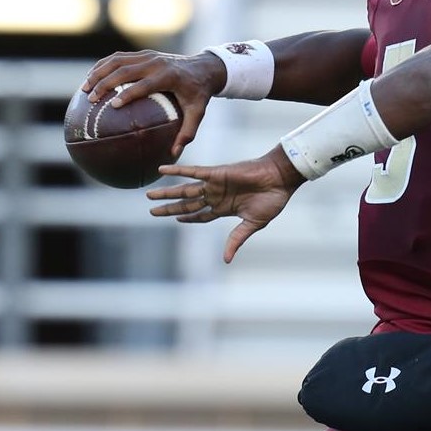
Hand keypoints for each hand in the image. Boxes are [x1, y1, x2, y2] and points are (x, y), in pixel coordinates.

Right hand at [82, 50, 224, 156]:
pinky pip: (118, 57)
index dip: (129, 93)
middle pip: (125, 69)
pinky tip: (90, 79)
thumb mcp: (198, 113)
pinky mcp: (143, 53)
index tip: (114, 105)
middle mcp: (156, 63)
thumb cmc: (198, 94)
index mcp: (169, 76)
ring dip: (98, 72)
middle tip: (91, 98)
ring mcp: (148, 55)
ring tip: (84, 89)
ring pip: (117, 60)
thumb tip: (174, 154)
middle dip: (106, 82)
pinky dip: (102, 66)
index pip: (145, 84)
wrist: (204, 67)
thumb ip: (187, 133)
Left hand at [147, 147, 306, 262]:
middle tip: (151, 211)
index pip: (201, 215)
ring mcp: (215, 184)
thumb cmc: (272, 199)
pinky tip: (161, 170)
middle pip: (187, 204)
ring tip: (149, 195)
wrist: (280, 179)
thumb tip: (225, 260)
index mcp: (225, 208)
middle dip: (169, 208)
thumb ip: (237, 239)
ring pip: (185, 190)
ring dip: (167, 193)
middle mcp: (216, 196)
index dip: (187, 219)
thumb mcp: (253, 224)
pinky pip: (192, 171)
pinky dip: (177, 171)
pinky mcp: (216, 173)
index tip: (174, 220)